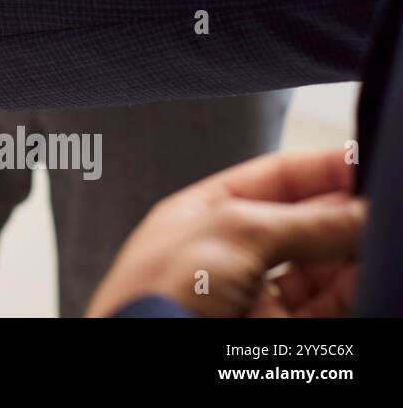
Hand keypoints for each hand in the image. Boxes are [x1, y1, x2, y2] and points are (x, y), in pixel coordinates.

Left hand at [87, 149, 363, 317]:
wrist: (149, 367)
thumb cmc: (158, 297)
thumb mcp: (233, 235)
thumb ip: (302, 220)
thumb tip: (358, 210)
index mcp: (203, 215)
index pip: (274, 179)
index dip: (321, 167)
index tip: (364, 162)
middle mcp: (230, 254)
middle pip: (304, 223)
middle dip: (344, 210)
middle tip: (379, 203)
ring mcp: (254, 296)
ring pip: (322, 267)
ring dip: (352, 251)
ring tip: (377, 236)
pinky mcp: (274, 334)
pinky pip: (327, 306)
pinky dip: (352, 288)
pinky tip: (367, 272)